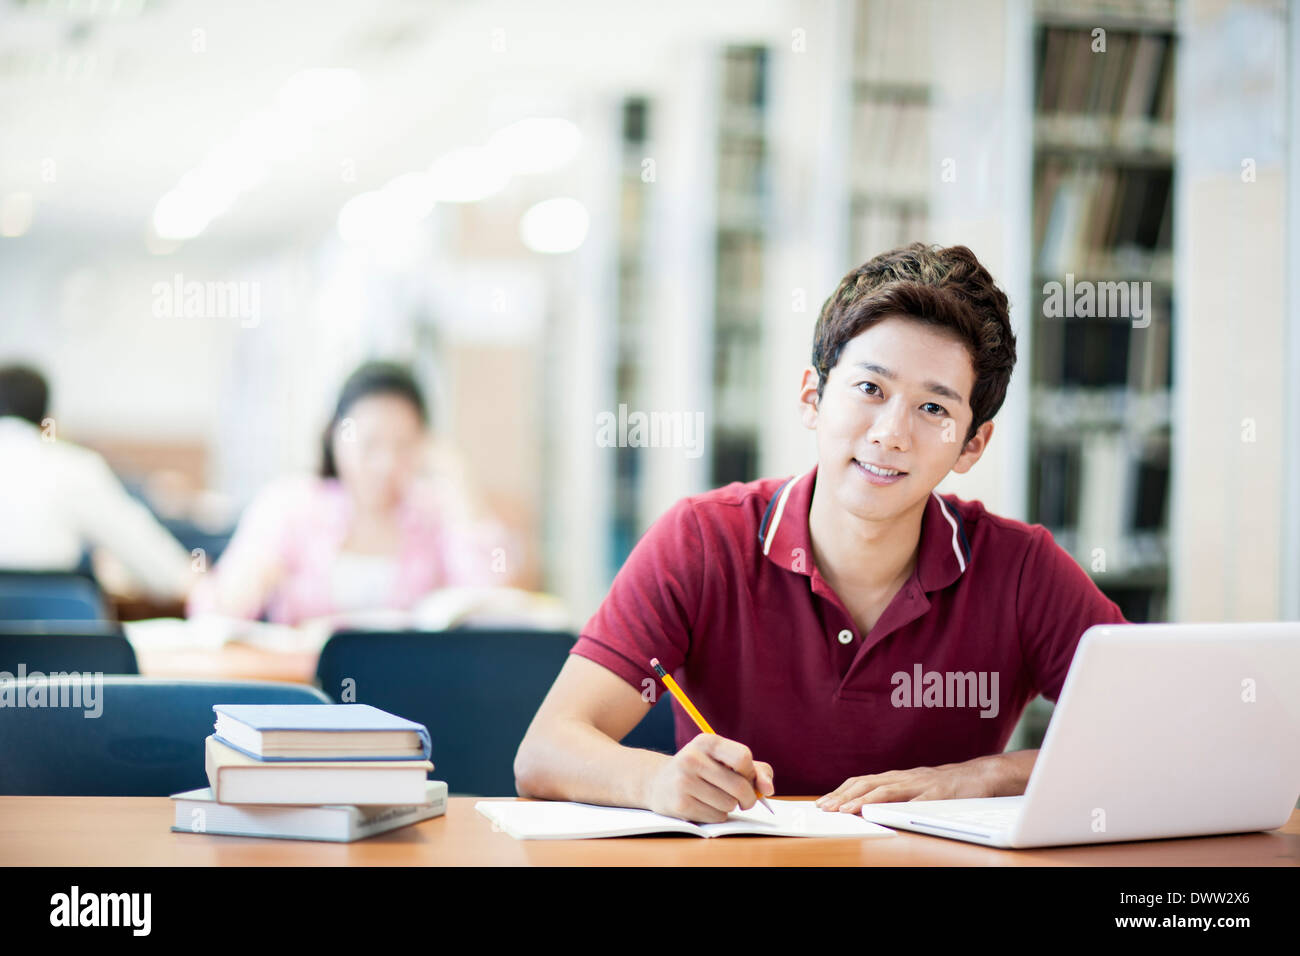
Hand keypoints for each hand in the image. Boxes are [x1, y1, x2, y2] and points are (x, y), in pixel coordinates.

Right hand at [645, 733, 774, 822]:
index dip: (751, 773)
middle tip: (744, 800)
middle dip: (748, 798)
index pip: (743, 757)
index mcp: (707, 741)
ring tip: (717, 798)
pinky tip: (705, 806)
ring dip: (730, 806)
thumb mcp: (724, 760)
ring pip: (729, 804)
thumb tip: (768, 789)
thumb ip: (755, 770)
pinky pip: (716, 816)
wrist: (660, 782)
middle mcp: (693, 758)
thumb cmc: (702, 770)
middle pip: (739, 786)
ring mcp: (684, 781)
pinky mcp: (680, 804)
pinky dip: (717, 815)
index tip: (747, 779)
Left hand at [816, 752, 1034, 812]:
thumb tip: (868, 808)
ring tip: (842, 810)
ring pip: (883, 789)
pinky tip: (881, 811)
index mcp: (898, 776)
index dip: (841, 791)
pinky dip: (894, 805)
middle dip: (842, 796)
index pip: (862, 781)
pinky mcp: (936, 794)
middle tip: (823, 808)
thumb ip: (896, 795)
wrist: (983, 775)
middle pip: (866, 784)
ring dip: (859, 800)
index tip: (823, 803)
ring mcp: (919, 784)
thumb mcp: (917, 788)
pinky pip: (911, 800)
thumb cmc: (948, 786)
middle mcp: (904, 777)